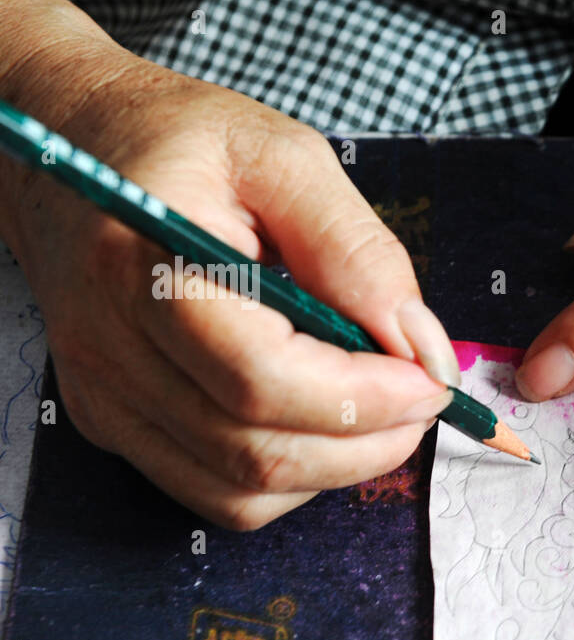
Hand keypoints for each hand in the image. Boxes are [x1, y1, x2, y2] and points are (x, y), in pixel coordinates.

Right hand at [2, 48, 460, 528]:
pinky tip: (322, 423)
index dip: (362, 397)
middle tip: (423, 399)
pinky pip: (218, 494)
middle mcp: (110, 349)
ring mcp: (105, 398)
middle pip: (256, 451)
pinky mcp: (115, 424)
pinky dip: (291, 478)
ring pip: (242, 492)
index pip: (261, 378)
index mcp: (144, 268)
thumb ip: (357, 252)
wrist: (77, 152)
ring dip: (336, 467)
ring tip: (383, 409)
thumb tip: (421, 348)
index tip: (430, 380)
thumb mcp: (285, 157)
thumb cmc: (184, 146)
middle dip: (367, 442)